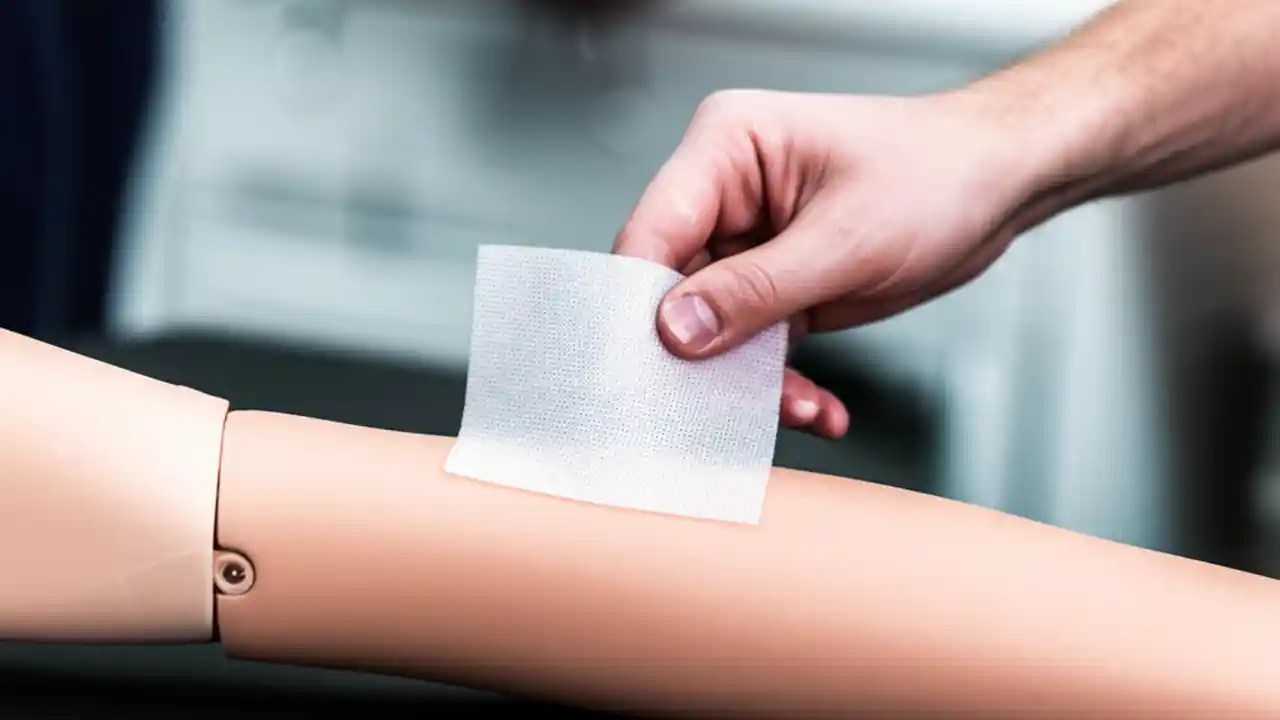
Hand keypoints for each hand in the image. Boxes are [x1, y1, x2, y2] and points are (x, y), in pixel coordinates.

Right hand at [613, 89, 1052, 438]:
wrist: (1001, 185)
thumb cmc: (938, 175)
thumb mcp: (847, 240)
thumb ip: (755, 290)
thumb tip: (675, 331)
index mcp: (727, 148)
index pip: (653, 231)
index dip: (641, 303)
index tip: (649, 370)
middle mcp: (725, 192)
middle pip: (673, 289)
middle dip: (707, 357)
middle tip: (724, 410)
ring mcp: (748, 241)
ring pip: (713, 329)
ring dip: (752, 381)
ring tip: (802, 409)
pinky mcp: (774, 283)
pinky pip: (754, 343)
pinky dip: (782, 382)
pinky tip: (818, 406)